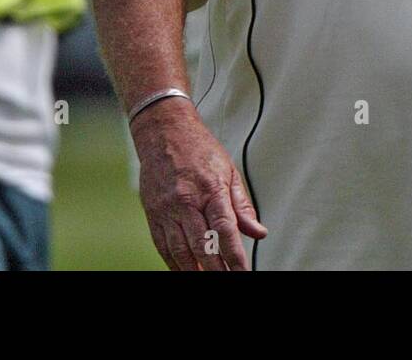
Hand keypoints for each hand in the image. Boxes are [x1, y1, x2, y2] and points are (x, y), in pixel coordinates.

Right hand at [132, 99, 266, 270]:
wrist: (163, 131)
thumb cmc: (199, 150)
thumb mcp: (228, 171)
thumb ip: (242, 205)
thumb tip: (259, 233)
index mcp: (211, 188)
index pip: (225, 231)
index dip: (235, 257)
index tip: (242, 273)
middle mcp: (186, 200)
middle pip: (203, 246)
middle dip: (216, 270)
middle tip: (226, 280)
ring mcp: (167, 209)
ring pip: (181, 251)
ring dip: (194, 271)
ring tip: (206, 279)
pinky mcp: (153, 213)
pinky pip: (163, 246)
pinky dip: (174, 263)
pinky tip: (185, 270)